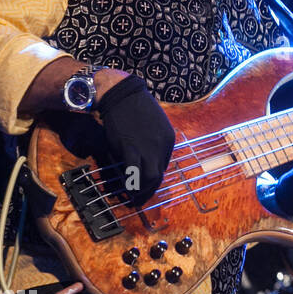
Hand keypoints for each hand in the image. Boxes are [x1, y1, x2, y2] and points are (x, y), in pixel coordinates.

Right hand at [95, 75, 175, 206]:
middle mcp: (162, 146)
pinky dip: (131, 183)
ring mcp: (148, 148)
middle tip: (140, 198)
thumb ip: (155, 142)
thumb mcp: (155, 125)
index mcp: (169, 140)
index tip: (145, 185)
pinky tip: (126, 189)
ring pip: (150, 178)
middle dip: (150, 191)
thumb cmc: (137, 108)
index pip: (164, 166)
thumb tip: (148, 159)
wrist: (122, 94)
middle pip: (159, 175)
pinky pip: (133, 172)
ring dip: (142, 191)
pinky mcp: (130, 147)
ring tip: (133, 197)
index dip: (154, 178)